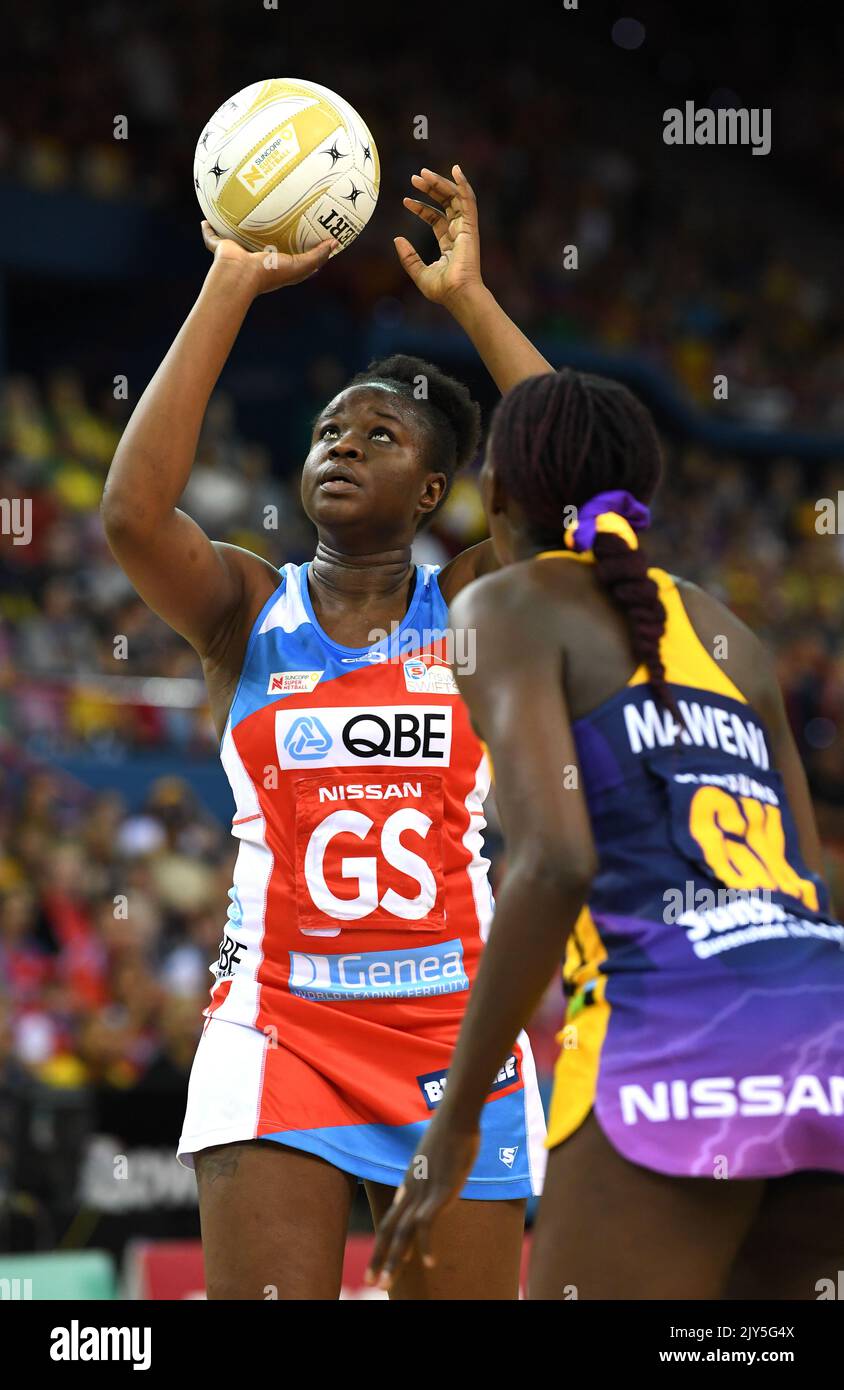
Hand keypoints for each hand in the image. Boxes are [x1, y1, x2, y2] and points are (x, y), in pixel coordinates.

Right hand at [201, 220, 337, 294]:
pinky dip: (208, 229)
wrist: (241, 275)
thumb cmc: (270, 274)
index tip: (302, 227)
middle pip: (260, 242)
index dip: (292, 243)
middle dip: (264, 230)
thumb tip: (335, 242)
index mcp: (272, 264)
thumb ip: (317, 256)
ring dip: (235, 226)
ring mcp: (236, 254)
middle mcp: (254, 259)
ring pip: (235, 237)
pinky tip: (205, 217)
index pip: (284, 254)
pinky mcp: (221, 248)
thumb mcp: (299, 266)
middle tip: (272, 210)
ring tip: (239, 207)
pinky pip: (212, 236)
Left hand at [365, 1113, 479, 1290]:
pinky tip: (429, 1263)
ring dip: (394, 1260)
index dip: (384, 1243)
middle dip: (380, 1258)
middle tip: (372, 1283)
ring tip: (386, 1283)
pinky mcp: (439, 1191)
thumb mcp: (437, 1158)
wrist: (456, 1116)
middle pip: (390, 1229)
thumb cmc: (452, 1132)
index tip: (378, 1263)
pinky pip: (427, 1223)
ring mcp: (423, 1191)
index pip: (392, 1219)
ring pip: (402, 1231)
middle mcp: (411, 1190)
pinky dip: (424, 1244)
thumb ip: (433, 1174)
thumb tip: (438, 1178)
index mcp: (409, 1183)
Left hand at [395, 165, 484, 307]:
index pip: (435, 218)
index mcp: (449, 244)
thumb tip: (397, 239)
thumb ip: (408, 257)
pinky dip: (463, 184)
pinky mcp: (470, 226)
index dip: (420, 208)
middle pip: (446, 203)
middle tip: (414, 177)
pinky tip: (455, 170)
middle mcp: (458, 233)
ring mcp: (466, 229)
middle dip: (431, 189)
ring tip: (424, 173)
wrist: (457, 293)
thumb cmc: (442, 289)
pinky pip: (468, 200)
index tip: (405, 200)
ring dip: (441, 183)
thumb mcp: (419, 272)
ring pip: (455, 198)